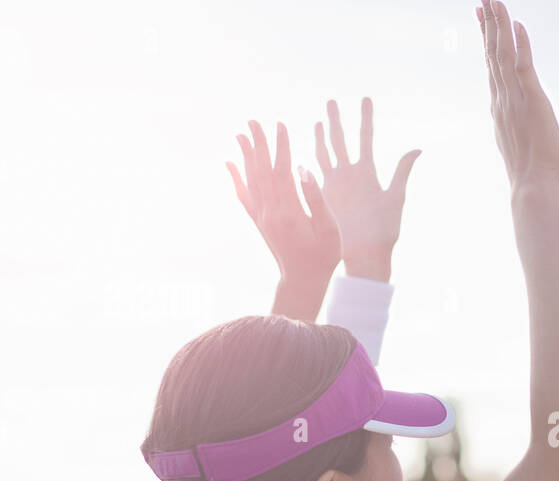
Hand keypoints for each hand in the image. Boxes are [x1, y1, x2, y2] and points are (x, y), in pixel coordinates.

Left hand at [227, 120, 340, 283]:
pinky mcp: (259, 222)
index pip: (283, 171)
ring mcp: (262, 217)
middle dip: (258, 144)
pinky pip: (244, 196)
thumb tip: (302, 169)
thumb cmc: (324, 256)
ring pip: (250, 180)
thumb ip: (316, 198)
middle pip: (262, 171)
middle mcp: (270, 212)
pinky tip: (229, 164)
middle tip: (253, 121)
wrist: (303, 281)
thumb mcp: (329, 228)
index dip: (281, 147)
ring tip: (240, 134)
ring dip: (245, 156)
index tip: (280, 124)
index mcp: (290, 212)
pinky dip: (235, 178)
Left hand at [315, 97, 420, 280]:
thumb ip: (403, 170)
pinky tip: (308, 158)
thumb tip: (417, 148)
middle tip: (331, 101)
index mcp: (364, 172)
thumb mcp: (396, 198)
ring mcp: (330, 186)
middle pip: (337, 140)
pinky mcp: (322, 198)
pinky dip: (312, 162)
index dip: (366, 116)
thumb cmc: (383, 229)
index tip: (365, 97)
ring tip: (317, 123)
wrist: (361, 254)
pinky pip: (315, 174)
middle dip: (336, 118)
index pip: (365, 136)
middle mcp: (343, 175)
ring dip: (319, 137)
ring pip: (321, 155)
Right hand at [478, 1, 558, 190]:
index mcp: (500, 107)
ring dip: (498, 25)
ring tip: (493, 1)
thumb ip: (513, 125)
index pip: (492, 67)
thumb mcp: (517, 143)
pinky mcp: (532, 101)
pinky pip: (523, 66)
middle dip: (487, 25)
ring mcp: (514, 99)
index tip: (483, 20)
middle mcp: (502, 99)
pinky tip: (517, 24)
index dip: (487, 41)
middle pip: (492, 54)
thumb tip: (511, 120)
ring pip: (502, 54)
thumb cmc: (530, 173)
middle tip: (482, 0)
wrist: (532, 187)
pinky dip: (519, 44)